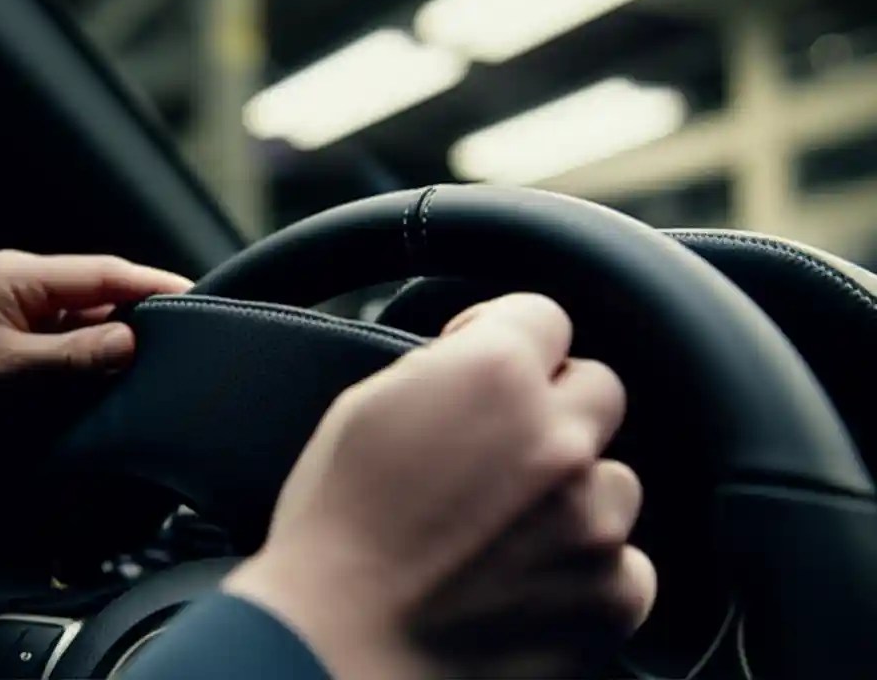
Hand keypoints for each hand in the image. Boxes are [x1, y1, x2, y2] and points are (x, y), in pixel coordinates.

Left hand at [0, 250, 190, 429]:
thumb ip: (68, 357)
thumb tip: (130, 345)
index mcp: (27, 278)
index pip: (109, 275)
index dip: (157, 287)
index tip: (201, 302)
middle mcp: (28, 287)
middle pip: (104, 296)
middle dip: (146, 317)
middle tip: (192, 344)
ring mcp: (19, 311)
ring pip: (86, 323)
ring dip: (115, 345)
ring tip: (160, 369)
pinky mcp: (11, 337)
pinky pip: (63, 343)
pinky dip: (87, 361)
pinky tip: (108, 385)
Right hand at [224, 293, 655, 678]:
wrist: (337, 645)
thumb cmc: (335, 532)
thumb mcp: (364, 409)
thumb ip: (442, 370)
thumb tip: (476, 356)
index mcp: (494, 374)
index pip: (545, 315)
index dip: (508, 338)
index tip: (486, 368)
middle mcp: (559, 438)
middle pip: (598, 388)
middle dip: (554, 409)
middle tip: (499, 452)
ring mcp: (594, 521)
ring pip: (616, 479)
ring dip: (574, 494)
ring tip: (506, 531)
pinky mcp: (611, 595)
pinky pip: (626, 564)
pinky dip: (585, 571)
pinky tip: (525, 580)